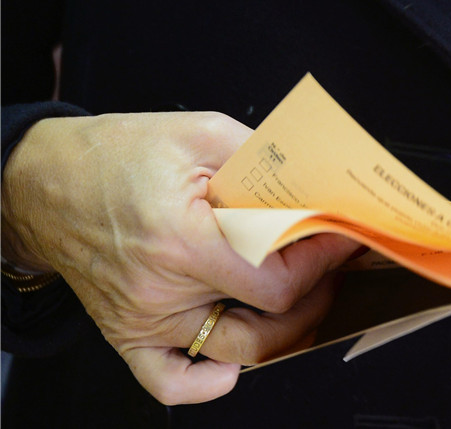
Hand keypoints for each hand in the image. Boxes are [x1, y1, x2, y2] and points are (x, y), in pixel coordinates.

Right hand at [1, 112, 359, 403]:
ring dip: (282, 331)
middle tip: (331, 262)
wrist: (46, 179)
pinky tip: (232, 366)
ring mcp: (144, 317)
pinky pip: (166, 379)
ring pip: (234, 350)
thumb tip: (315, 178)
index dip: (321, 264)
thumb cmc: (117, 154)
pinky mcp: (128, 331)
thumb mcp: (201, 133)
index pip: (276, 282)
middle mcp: (162, 289)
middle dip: (316, 292)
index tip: (341, 239)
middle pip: (267, 321)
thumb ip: (263, 157)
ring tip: (305, 295)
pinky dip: (204, 382)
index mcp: (183, 240)